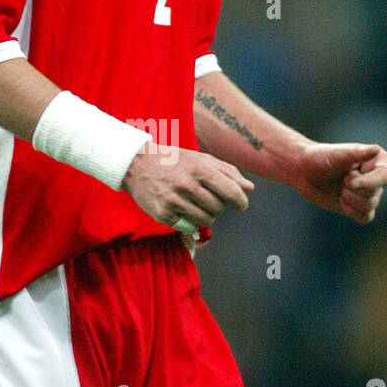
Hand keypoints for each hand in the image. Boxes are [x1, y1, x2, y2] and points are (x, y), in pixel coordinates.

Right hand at [122, 144, 253, 228]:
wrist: (137, 165)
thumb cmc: (174, 160)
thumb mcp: (201, 159)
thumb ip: (227, 172)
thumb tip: (249, 188)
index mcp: (200, 169)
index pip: (231, 192)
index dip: (240, 201)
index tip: (241, 205)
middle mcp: (187, 185)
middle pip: (219, 208)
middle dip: (218, 206)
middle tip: (207, 198)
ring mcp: (174, 201)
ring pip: (206, 220)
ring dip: (205, 215)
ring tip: (195, 203)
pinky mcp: (164, 214)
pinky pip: (188, 227)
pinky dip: (189, 220)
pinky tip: (181, 208)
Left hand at [294, 141, 386, 223]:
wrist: (305, 172)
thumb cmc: (320, 158)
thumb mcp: (337, 155)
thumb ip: (356, 153)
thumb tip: (376, 150)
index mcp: (377, 160)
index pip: (384, 177)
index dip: (368, 182)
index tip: (348, 181)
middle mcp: (377, 176)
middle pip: (374, 194)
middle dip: (351, 188)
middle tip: (341, 178)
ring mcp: (369, 192)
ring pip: (369, 207)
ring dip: (349, 199)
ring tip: (340, 188)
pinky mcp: (361, 206)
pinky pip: (366, 218)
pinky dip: (352, 211)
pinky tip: (341, 200)